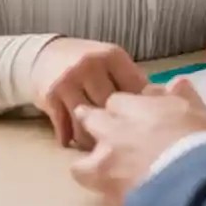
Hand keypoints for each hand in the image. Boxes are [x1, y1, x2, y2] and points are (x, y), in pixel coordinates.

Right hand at [31, 38, 147, 149]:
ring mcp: (69, 81)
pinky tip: (80, 146)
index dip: (142, 112)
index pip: (136, 89)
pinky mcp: (50, 97)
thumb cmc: (88, 64)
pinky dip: (74, 141)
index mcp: (113, 56)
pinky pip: (67, 129)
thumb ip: (131, 80)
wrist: (44, 56)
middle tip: (125, 146)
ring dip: (95, 141)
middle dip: (120, 130)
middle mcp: (91, 66)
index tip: (145, 127)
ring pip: (89, 123)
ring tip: (102, 149)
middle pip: (113, 109)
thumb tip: (161, 105)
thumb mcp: (111, 62)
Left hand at [71, 78, 205, 205]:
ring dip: (88, 153)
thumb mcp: (198, 110)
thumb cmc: (200, 141)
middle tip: (99, 125)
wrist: (193, 179)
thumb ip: (183, 94)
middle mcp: (117, 129)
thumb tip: (176, 82)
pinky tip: (100, 180)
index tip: (130, 114)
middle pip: (93, 118)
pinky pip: (81, 175)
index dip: (122, 107)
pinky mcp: (105, 184)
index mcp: (139, 108)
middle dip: (94, 120)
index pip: (117, 100)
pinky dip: (87, 175)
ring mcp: (107, 157)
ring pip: (82, 146)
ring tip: (97, 162)